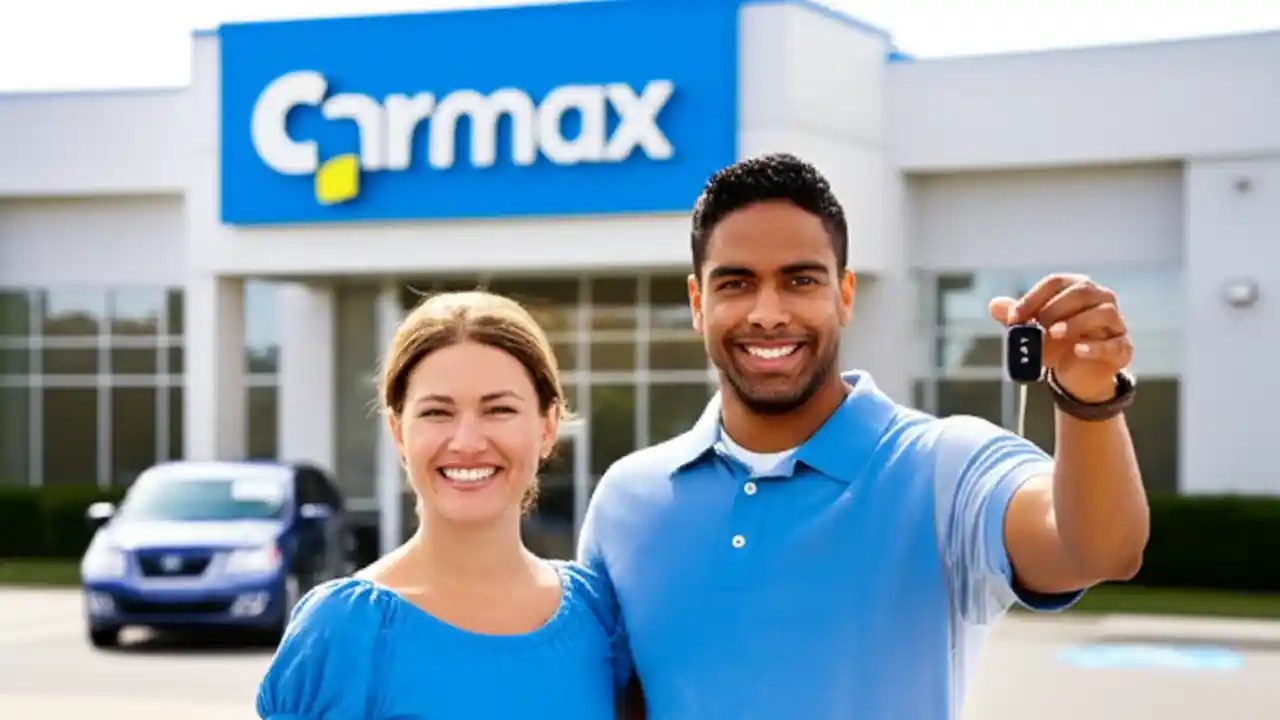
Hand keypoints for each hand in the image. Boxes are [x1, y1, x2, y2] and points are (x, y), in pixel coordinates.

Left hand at [988, 274, 1132, 402]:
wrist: (1077, 374)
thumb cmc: (1056, 344)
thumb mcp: (1032, 331)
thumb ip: (1015, 317)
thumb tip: (994, 305)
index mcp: (1077, 288)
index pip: (1056, 282)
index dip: (1032, 298)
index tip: (1012, 318)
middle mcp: (1100, 299)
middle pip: (1081, 291)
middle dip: (1055, 307)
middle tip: (1037, 325)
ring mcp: (1115, 323)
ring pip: (1104, 312)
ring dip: (1075, 322)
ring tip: (1053, 334)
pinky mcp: (1122, 348)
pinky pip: (1114, 343)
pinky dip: (1095, 346)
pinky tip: (1076, 350)